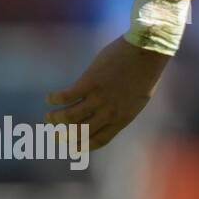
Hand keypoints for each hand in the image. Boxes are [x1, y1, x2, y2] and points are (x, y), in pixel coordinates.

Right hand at [45, 36, 169, 149]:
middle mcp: (110, 112)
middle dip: (64, 136)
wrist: (149, 50)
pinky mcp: (90, 83)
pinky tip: (50, 97)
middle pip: (80, 131)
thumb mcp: (137, 96)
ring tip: (49, 115)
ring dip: (54, 118)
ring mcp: (99, 98)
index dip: (82, 146)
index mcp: (124, 117)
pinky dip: (54, 99)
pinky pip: (65, 97)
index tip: (71, 148)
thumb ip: (123, 107)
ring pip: (68, 116)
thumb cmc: (145, 70)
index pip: (100, 139)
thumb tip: (107, 112)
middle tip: (55, 134)